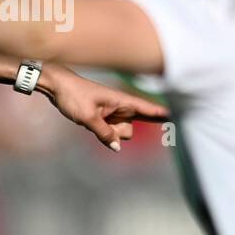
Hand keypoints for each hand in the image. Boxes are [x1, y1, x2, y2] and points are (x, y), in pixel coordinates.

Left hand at [41, 65, 168, 150]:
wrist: (57, 86)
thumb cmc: (73, 95)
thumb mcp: (87, 117)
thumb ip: (104, 133)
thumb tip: (116, 148)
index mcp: (121, 101)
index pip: (146, 109)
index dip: (160, 114)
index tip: (177, 117)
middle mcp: (120, 108)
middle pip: (129, 130)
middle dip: (118, 133)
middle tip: (99, 121)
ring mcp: (112, 114)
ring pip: (119, 134)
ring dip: (108, 134)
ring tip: (91, 119)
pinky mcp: (104, 118)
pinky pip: (109, 132)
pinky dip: (103, 133)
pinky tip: (90, 122)